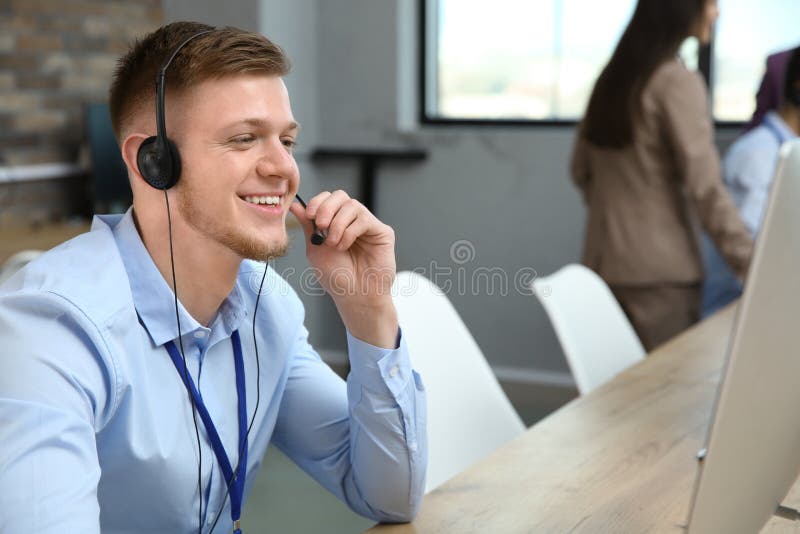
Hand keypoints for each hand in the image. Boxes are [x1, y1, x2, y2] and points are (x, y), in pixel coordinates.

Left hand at [290, 190, 398, 347]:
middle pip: (341, 196)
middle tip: (322, 226)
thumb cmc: (336, 277)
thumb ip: (308, 225)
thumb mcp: (315, 249)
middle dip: (327, 208)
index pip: (328, 199)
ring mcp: (368, 226)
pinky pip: (364, 219)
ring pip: (352, 205)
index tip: (310, 215)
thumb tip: (296, 204)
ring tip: (335, 244)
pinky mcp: (382, 232)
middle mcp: (352, 222)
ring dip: (338, 225)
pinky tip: (345, 246)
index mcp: (336, 223)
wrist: (354, 296)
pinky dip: (350, 232)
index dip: (318, 202)